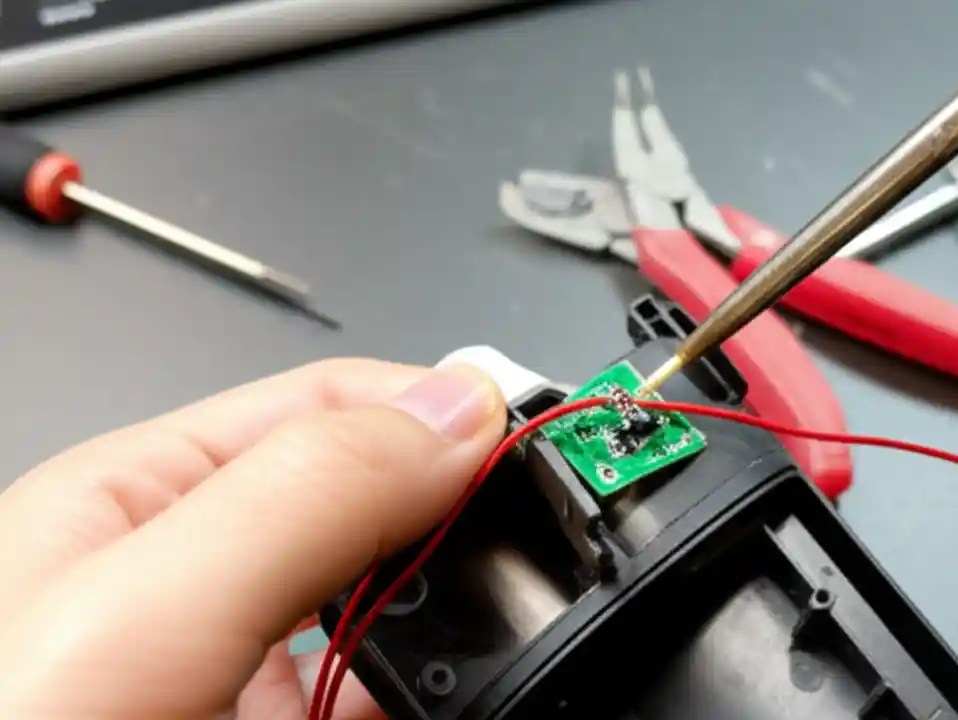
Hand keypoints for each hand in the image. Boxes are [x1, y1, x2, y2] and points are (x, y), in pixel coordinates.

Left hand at [0, 358, 506, 718]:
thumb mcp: (136, 625)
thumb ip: (299, 499)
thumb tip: (454, 412)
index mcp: (141, 504)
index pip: (330, 407)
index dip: (443, 413)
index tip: (543, 448)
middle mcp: (199, 587)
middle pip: (380, 506)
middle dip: (470, 518)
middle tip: (548, 549)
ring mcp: (245, 682)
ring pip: (405, 615)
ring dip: (474, 616)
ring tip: (522, 630)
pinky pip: (398, 703)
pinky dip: (457, 697)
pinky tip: (481, 696)